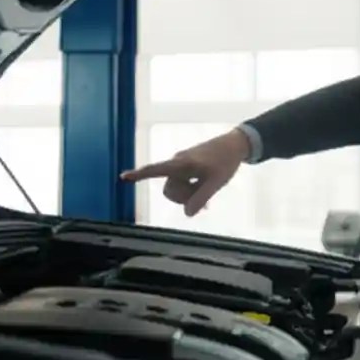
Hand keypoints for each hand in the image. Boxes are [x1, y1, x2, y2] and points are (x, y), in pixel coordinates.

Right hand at [120, 129, 251, 215]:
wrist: (236, 145)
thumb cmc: (226, 161)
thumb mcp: (216, 182)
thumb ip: (202, 198)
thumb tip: (187, 214)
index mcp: (181, 164)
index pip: (156, 169)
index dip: (139, 174)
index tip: (123, 177)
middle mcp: (177, 163)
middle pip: (169, 189)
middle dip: (183, 197)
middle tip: (205, 199)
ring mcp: (182, 165)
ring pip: (177, 188)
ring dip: (189, 195)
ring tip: (208, 194)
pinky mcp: (188, 167)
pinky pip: (183, 183)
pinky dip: (191, 191)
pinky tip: (205, 196)